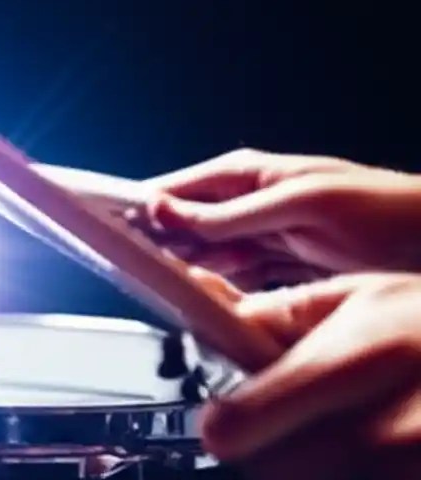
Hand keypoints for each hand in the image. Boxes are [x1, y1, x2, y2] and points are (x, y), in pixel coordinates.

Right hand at [142, 148, 420, 289]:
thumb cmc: (383, 209)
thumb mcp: (298, 206)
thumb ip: (228, 214)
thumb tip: (162, 211)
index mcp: (245, 174)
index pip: (169, 190)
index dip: (131, 208)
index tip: (96, 225)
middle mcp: (247, 203)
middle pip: (180, 229)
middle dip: (158, 250)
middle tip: (135, 273)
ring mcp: (262, 236)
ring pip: (204, 258)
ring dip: (190, 276)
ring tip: (171, 293)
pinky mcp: (281, 268)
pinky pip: (235, 281)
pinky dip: (221, 294)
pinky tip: (210, 305)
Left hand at [201, 272, 420, 479]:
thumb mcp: (362, 297)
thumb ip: (278, 315)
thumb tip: (204, 310)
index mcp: (353, 363)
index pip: (237, 426)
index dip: (224, 422)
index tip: (228, 413)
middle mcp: (381, 430)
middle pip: (268, 472)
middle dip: (269, 448)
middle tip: (294, 419)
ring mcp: (411, 475)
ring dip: (326, 468)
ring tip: (363, 423)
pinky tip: (395, 447)